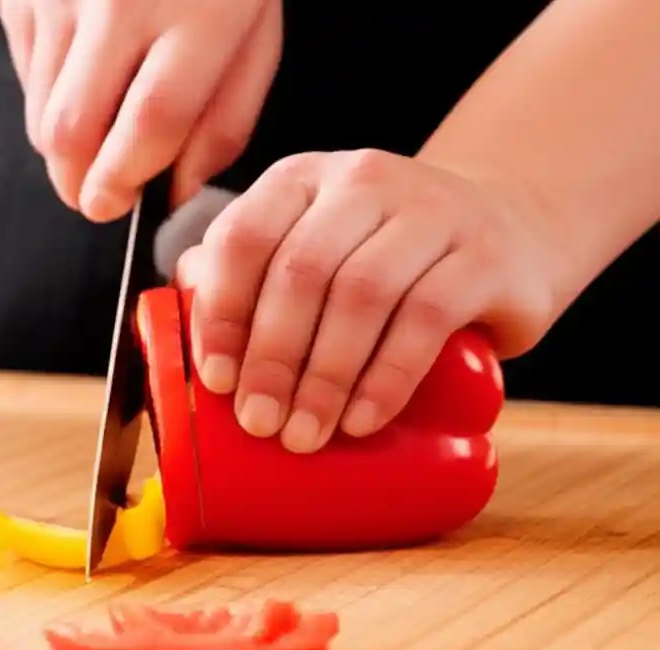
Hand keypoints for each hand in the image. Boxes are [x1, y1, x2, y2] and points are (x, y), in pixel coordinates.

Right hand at [0, 0, 280, 221]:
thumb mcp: (253, 33)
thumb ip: (225, 119)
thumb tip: (173, 191)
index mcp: (200, 12)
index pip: (152, 120)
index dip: (128, 179)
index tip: (118, 207)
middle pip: (75, 129)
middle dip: (79, 184)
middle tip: (96, 197)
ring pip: (43, 113)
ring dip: (64, 148)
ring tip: (99, 129)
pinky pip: (27, 77)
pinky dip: (49, 99)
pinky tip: (84, 75)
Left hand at [177, 149, 560, 453]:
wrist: (505, 230)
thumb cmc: (383, 256)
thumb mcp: (314, 246)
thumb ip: (250, 270)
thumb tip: (177, 315)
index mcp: (302, 180)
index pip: (244, 236)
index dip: (221, 310)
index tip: (214, 379)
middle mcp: (362, 181)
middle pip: (300, 270)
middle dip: (271, 357)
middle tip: (260, 423)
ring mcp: (429, 210)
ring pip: (361, 293)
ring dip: (325, 376)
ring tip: (304, 434)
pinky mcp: (482, 254)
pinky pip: (427, 316)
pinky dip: (387, 376)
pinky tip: (362, 420)